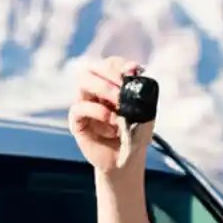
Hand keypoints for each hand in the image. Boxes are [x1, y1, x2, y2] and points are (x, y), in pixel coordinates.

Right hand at [67, 56, 154, 173]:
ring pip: (84, 82)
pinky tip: (113, 124)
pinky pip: (80, 107)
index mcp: (111, 84)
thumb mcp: (144, 110)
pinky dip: (99, 112)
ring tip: (120, 105)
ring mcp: (84, 103)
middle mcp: (95, 90)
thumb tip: (134, 70)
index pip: (110, 63)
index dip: (120, 65)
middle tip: (124, 90)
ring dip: (104, 89)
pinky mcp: (77, 120)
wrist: (128, 159)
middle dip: (110, 74)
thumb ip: (140, 90)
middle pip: (93, 68)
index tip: (133, 72)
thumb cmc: (136, 133)